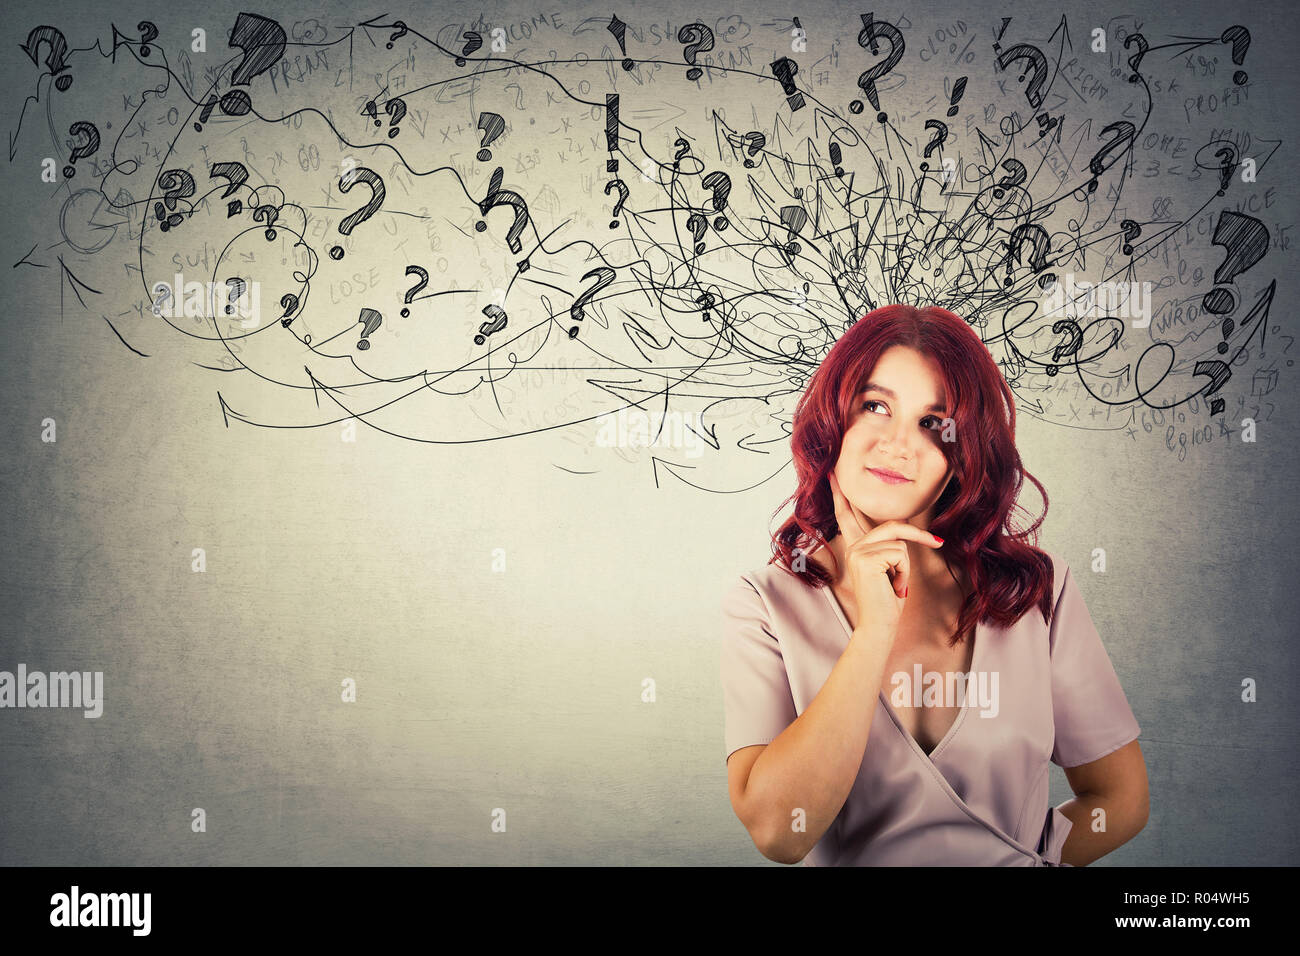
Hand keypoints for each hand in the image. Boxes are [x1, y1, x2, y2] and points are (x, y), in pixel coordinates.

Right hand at [828, 471, 943, 639]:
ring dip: (906, 566)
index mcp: (855, 548)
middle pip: (891, 526)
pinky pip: (899, 553)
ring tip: (896, 585)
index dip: (839, 495)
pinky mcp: (866, 558)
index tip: (833, 474)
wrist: (878, 626)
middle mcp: (853, 547)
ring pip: (899, 542)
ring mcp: (857, 552)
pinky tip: (893, 587)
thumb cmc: (886, 601)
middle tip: (936, 542)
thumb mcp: (889, 568)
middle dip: (917, 535)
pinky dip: (904, 572)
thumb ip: (887, 546)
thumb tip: (903, 528)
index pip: (848, 517)